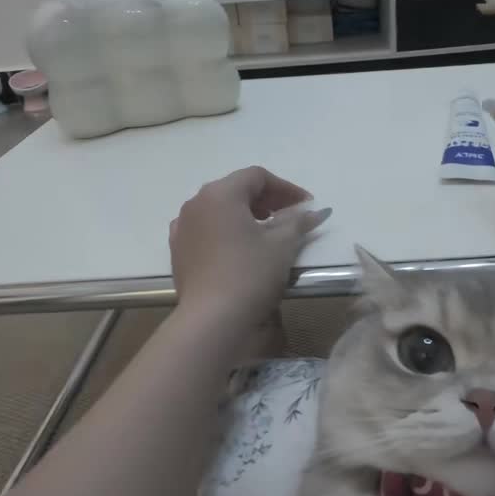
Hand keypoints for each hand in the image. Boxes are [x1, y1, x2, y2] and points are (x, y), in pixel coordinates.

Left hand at [170, 166, 330, 325]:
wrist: (212, 318)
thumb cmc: (250, 274)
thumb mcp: (282, 245)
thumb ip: (298, 222)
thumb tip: (316, 211)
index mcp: (220, 193)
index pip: (257, 177)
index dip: (285, 188)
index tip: (306, 205)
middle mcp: (196, 203)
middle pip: (235, 189)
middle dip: (265, 199)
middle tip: (288, 216)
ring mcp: (182, 227)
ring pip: (218, 210)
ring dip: (244, 214)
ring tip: (265, 233)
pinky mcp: (178, 250)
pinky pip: (205, 229)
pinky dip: (225, 231)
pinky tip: (238, 249)